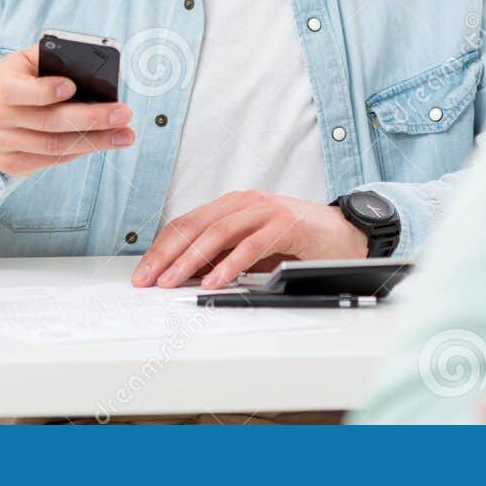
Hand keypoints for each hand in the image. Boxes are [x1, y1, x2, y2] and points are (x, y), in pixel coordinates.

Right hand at [0, 44, 134, 177]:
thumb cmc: (22, 81)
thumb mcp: (29, 63)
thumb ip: (55, 60)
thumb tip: (92, 67)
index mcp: (1, 83)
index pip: (18, 90)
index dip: (45, 90)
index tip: (73, 86)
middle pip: (48, 122)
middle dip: (91, 118)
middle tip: (123, 114)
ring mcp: (1, 143)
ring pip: (54, 146)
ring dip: (95, 141)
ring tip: (124, 134)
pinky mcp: (11, 164)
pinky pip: (52, 161)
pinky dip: (81, 151)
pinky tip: (102, 142)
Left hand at [131, 191, 367, 288]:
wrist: (342, 234)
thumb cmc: (294, 242)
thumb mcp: (249, 249)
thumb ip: (220, 256)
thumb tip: (183, 274)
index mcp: (231, 205)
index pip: (186, 224)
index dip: (161, 248)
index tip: (143, 274)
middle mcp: (244, 202)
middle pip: (194, 226)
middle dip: (166, 255)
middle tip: (148, 281)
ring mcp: (265, 211)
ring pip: (218, 233)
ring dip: (191, 261)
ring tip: (172, 283)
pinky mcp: (286, 224)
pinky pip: (252, 246)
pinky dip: (230, 265)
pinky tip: (215, 282)